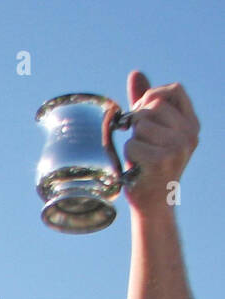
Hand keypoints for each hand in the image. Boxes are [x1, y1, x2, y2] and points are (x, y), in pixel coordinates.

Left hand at [122, 71, 198, 214]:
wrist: (153, 203)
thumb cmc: (149, 165)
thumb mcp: (152, 131)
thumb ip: (145, 103)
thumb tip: (136, 73)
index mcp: (191, 123)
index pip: (173, 90)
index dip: (152, 96)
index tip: (143, 113)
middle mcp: (189, 133)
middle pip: (153, 106)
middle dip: (137, 121)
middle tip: (139, 141)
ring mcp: (178, 146)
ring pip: (140, 125)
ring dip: (132, 139)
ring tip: (140, 155)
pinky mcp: (162, 160)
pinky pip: (132, 144)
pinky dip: (128, 155)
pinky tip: (136, 166)